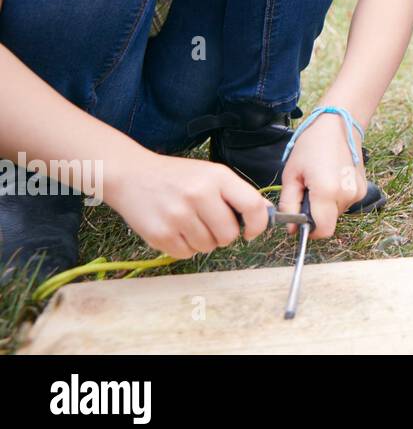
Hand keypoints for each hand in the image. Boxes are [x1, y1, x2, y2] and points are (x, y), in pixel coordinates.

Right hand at [105, 150, 270, 258]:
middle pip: (229, 234)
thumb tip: (265, 214)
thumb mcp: (211, 174)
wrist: (131, 175)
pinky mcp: (160, 234)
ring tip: (189, 222)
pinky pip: (186, 254)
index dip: (258, 224)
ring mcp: (178, 216)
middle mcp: (198, 195)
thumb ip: (237, 193)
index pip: (253, 206)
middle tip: (211, 223)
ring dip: (203, 241)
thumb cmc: (176, 176)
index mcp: (217, 177)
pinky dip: (185, 247)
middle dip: (224, 234)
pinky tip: (176, 229)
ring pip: (208, 247)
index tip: (252, 231)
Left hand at [279, 113, 367, 238]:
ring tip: (320, 181)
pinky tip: (332, 178)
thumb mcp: (292, 174)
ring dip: (326, 205)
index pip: (323, 231)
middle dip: (316, 214)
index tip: (301, 219)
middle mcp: (347, 196)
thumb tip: (291, 229)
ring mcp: (358, 192)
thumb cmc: (311, 145)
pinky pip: (345, 203)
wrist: (339, 124)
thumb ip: (289, 204)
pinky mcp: (363, 188)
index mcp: (327, 192)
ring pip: (337, 213)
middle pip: (329, 222)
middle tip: (308, 191)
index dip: (310, 230)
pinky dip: (336, 197)